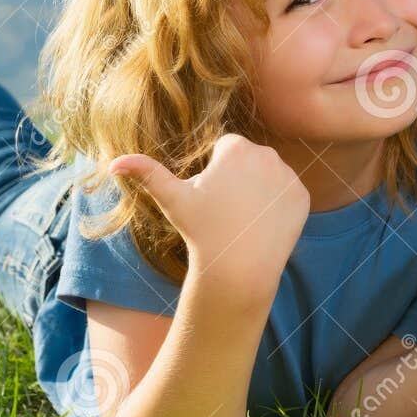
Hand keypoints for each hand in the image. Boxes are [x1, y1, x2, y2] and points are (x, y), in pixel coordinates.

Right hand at [109, 134, 309, 296]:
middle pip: (249, 160)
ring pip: (268, 176)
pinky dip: (277, 207)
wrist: (238, 269)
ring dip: (259, 190)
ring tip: (244, 218)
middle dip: (238, 179)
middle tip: (227, 211)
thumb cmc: (202, 231)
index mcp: (235, 147)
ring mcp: (289, 176)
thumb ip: (146, 173)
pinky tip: (263, 225)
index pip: (225, 149)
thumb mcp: (172, 200)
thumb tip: (114, 163)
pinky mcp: (303, 197)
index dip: (215, 174)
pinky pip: (286, 194)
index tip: (212, 198)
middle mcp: (267, 154)